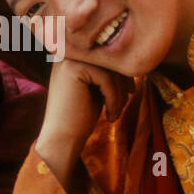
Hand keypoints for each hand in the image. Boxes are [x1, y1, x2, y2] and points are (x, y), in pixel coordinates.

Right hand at [35, 58, 132, 189]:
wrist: (61, 139)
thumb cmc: (80, 116)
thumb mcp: (97, 89)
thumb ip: (108, 72)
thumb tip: (131, 61)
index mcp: (74, 56)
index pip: (108, 57)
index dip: (122, 74)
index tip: (130, 92)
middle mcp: (69, 53)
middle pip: (110, 60)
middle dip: (123, 82)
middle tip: (126, 102)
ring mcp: (69, 59)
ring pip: (110, 70)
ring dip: (120, 93)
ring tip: (116, 112)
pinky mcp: (72, 69)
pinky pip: (107, 79)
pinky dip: (114, 99)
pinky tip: (110, 116)